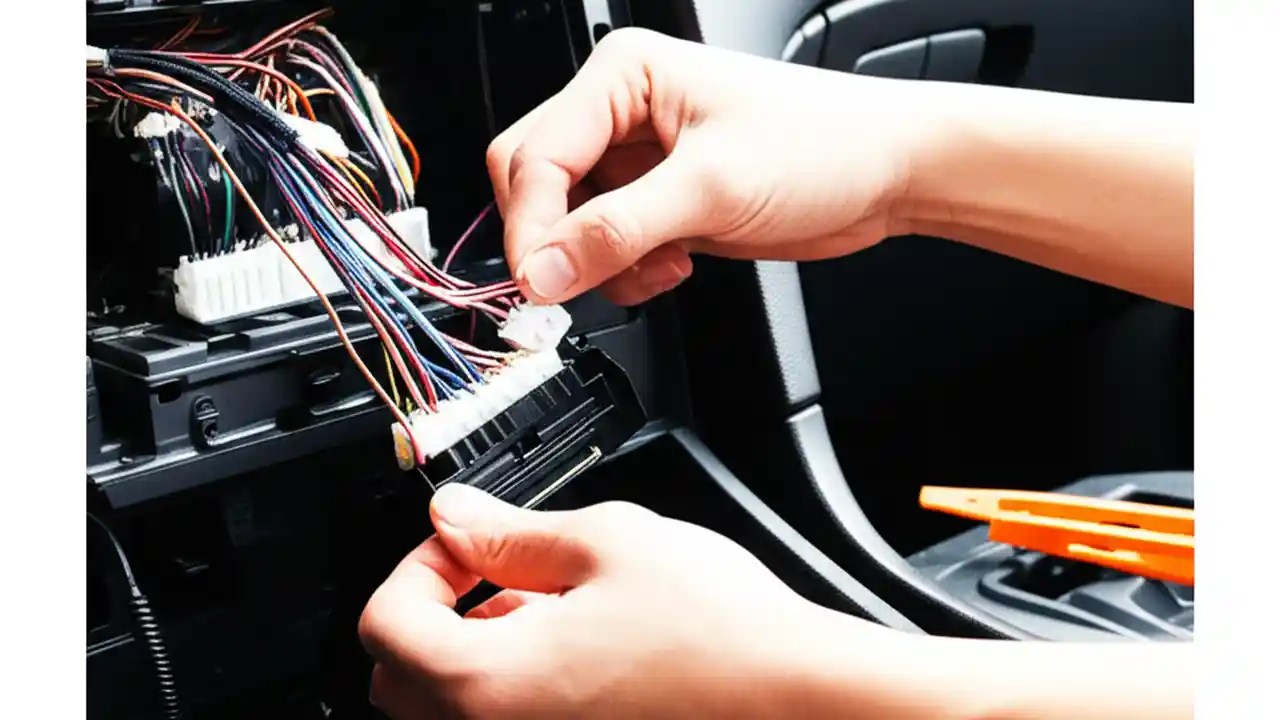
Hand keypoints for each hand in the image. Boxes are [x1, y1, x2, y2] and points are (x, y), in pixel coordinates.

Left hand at [358, 484, 892, 718]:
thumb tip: (453, 515)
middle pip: (403, 680)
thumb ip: (509, 532)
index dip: (420, 566)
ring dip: (472, 653)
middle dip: (435, 614)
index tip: (469, 542)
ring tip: (547, 610)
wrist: (800, 701)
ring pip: (453, 712)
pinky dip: (512, 691)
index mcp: (485, 684)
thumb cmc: (718, 632)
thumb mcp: (606, 543)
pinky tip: (575, 653)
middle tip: (493, 574)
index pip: (385, 624)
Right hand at [488, 28, 935, 305]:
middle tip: (581, 282)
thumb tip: (542, 270)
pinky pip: (608, 246)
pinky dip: (628, 270)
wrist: (890, 173)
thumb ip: (616, 231)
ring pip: (568, 225)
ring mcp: (640, 161)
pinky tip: (676, 263)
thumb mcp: (711, 187)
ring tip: (661, 263)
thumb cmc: (824, 144)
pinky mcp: (660, 202)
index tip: (540, 282)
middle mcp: (622, 113)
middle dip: (558, 242)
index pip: (534, 155)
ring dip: (601, 261)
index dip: (530, 225)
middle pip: (538, 187)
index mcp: (623, 76)